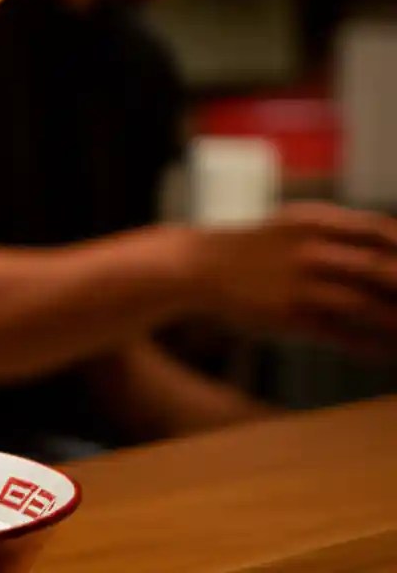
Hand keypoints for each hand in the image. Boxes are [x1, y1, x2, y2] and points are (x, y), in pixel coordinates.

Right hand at [190, 202, 396, 353]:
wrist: (198, 266)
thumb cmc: (253, 248)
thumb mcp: (293, 225)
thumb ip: (337, 230)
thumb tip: (387, 237)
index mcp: (315, 223)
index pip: (381, 230)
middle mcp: (311, 250)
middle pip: (381, 267)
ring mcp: (299, 284)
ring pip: (365, 304)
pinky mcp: (288, 316)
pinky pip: (340, 334)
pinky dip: (369, 346)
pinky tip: (386, 354)